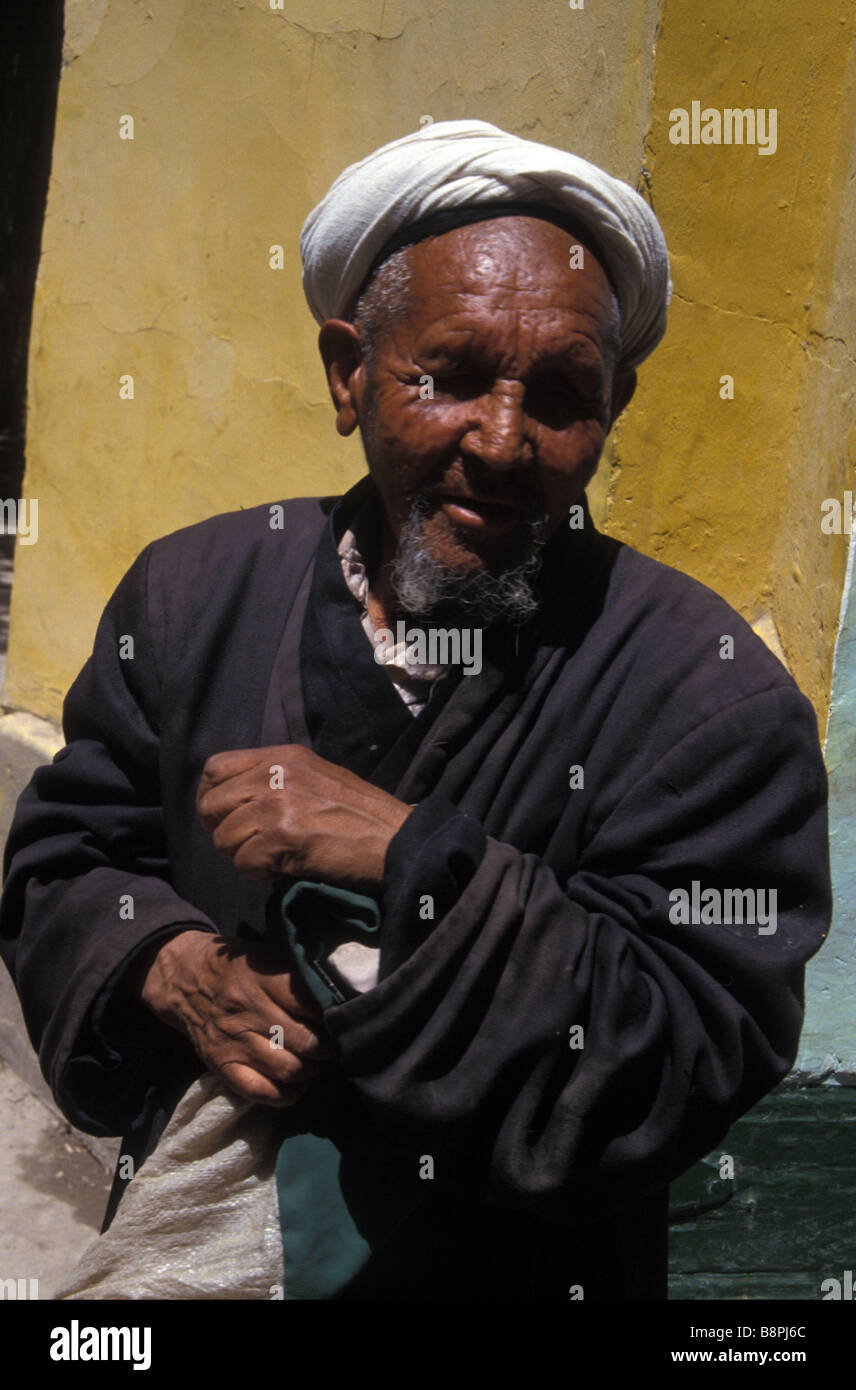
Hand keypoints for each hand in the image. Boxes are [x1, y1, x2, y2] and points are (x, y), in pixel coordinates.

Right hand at [137, 929, 331, 1105]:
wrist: (182, 979)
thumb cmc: (234, 966)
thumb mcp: (263, 955)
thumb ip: (294, 973)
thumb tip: (336, 991)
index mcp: (259, 979)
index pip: (308, 1004)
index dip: (332, 1014)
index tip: (341, 1017)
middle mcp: (246, 1012)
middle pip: (304, 1041)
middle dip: (327, 1046)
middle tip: (333, 1043)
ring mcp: (232, 1042)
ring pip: (287, 1069)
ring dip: (310, 1070)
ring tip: (314, 1061)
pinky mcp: (220, 1065)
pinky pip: (259, 1092)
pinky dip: (285, 1095)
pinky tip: (296, 1085)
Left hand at [196, 743, 412, 888]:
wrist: (394, 840)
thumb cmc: (361, 815)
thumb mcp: (315, 777)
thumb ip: (275, 780)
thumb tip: (236, 801)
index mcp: (281, 756)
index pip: (215, 767)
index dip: (211, 797)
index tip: (224, 818)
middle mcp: (274, 773)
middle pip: (210, 805)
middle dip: (222, 833)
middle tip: (248, 847)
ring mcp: (277, 803)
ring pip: (223, 838)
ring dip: (243, 857)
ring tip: (274, 859)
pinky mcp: (283, 836)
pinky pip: (244, 862)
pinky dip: (260, 874)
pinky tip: (284, 870)